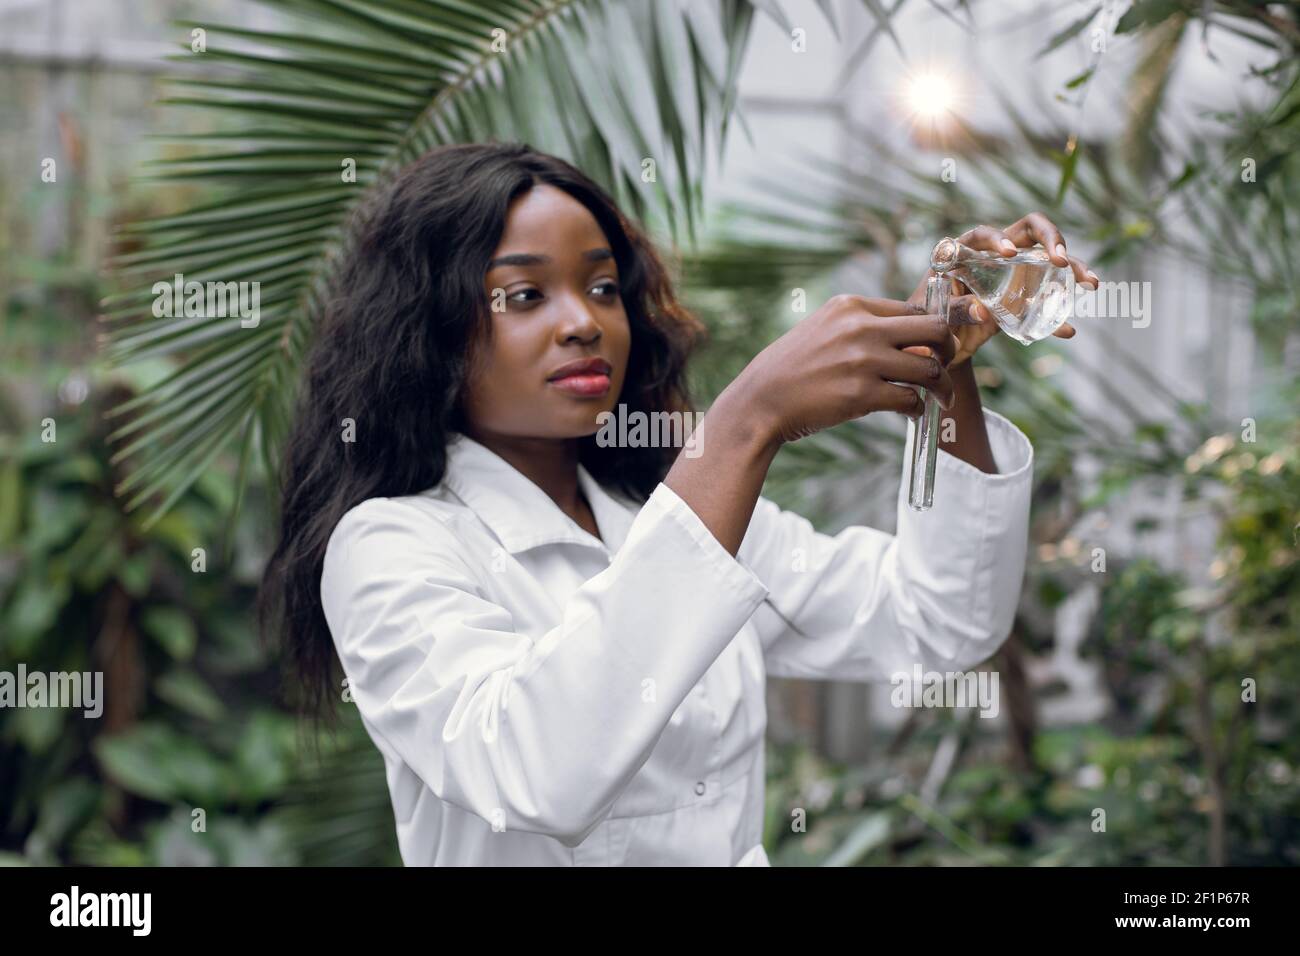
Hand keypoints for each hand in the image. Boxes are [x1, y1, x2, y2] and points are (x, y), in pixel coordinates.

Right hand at [737, 295, 960, 444]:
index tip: (935, 347)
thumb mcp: (824, 330)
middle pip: (933, 329)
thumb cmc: (792, 369)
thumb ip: (862, 328)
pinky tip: (912, 413)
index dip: (930, 330)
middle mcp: (860, 328)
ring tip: (941, 399)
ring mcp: (862, 361)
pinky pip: (910, 399)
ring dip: (942, 387)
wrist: (759, 401)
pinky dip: (917, 409)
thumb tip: (909, 343)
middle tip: (948, 366)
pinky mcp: (861, 394)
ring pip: (929, 369)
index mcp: (851, 306)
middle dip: (949, 348)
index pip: (912, 310)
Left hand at [906, 212, 1099, 365]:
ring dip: (1073, 269)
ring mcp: (1011, 275)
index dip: (997, 239)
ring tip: (1091, 283)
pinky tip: (1068, 330)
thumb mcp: (932, 316)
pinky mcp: (1020, 300)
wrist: (933, 344)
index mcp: (962, 252)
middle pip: (1029, 232)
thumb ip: (953, 309)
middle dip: (1052, 238)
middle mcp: (992, 256)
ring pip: (1048, 262)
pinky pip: (1044, 303)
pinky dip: (1057, 317)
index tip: (1010, 253)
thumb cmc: (925, 319)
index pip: (982, 234)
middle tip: (1062, 259)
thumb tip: (983, 310)